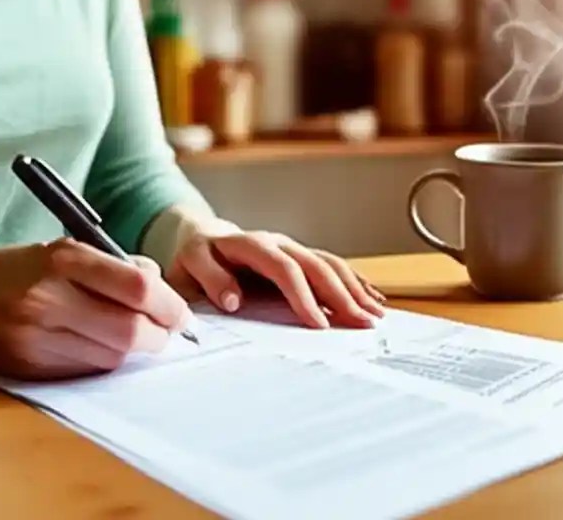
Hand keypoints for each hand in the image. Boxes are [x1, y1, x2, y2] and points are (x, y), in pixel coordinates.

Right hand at [0, 239, 190, 379]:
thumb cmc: (14, 271)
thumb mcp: (60, 250)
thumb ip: (111, 265)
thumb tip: (159, 285)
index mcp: (61, 258)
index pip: (138, 286)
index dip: (170, 304)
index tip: (180, 313)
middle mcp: (49, 296)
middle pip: (131, 329)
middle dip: (159, 335)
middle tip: (166, 333)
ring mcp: (36, 334)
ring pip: (112, 355)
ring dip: (131, 350)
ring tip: (128, 335)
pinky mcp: (29, 365)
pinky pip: (86, 370)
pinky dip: (102, 361)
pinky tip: (95, 346)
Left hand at [167, 228, 386, 328]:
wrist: (202, 238)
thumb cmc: (194, 261)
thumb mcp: (187, 267)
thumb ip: (207, 279)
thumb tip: (232, 300)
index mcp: (247, 244)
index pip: (283, 269)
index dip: (303, 296)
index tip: (319, 324)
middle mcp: (275, 242)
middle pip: (315, 266)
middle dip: (341, 295)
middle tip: (362, 323)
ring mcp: (291, 247)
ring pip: (329, 264)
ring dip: (355, 289)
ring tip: (375, 315)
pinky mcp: (300, 255)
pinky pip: (332, 266)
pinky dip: (355, 282)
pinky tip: (373, 298)